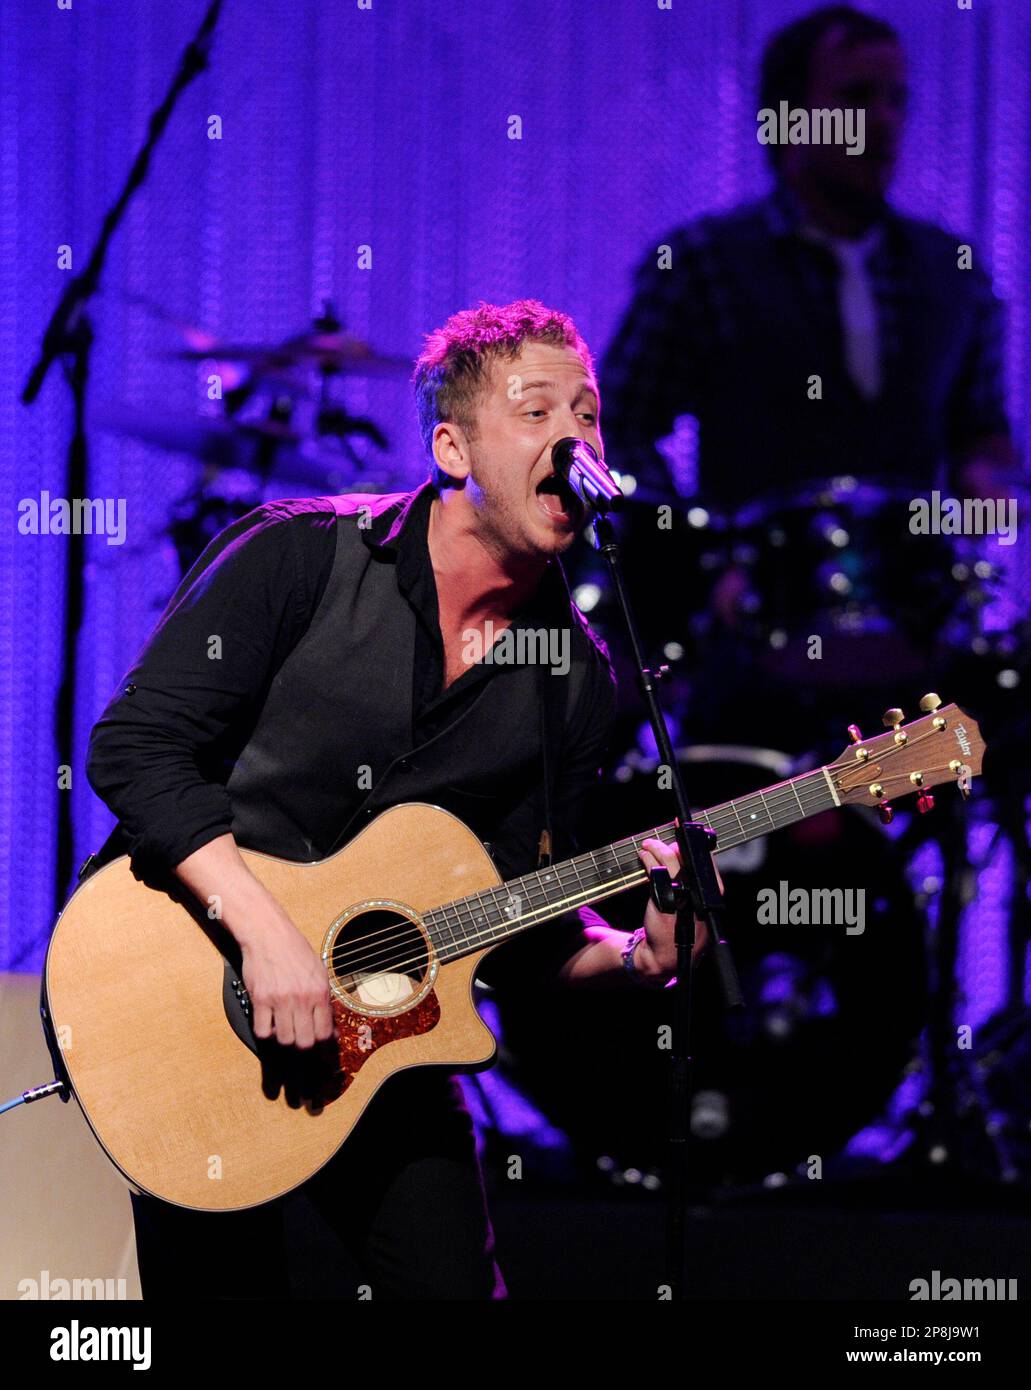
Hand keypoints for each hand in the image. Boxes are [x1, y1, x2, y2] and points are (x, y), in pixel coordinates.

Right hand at [238, 907, 336, 1048]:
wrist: (268, 934)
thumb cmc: (295, 950)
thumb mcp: (318, 971)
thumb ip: (324, 1000)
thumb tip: (330, 1027)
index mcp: (319, 991)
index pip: (325, 1032)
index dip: (325, 1049)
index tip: (324, 1058)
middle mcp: (301, 998)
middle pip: (305, 1041)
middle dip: (305, 1048)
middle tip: (302, 1044)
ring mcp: (280, 1000)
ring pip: (284, 1039)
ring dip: (285, 1040)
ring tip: (285, 1031)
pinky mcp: (260, 999)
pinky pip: (262, 1030)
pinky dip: (266, 1033)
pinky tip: (270, 1025)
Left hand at [635, 837, 718, 982]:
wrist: (667, 957)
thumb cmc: (682, 930)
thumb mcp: (695, 908)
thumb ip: (693, 883)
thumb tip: (678, 850)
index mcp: (712, 897)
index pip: (707, 863)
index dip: (695, 845)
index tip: (685, 830)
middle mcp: (700, 897)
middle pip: (688, 860)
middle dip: (673, 846)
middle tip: (663, 842)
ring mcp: (682, 899)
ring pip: (671, 863)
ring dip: (658, 849)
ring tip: (648, 845)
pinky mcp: (663, 902)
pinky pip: (656, 873)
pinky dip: (649, 860)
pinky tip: (644, 857)